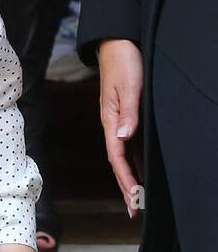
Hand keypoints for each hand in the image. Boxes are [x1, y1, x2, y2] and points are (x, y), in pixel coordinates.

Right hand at [97, 38, 143, 217]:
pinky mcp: (125, 115)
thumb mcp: (129, 86)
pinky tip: (141, 171)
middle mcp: (113, 124)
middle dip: (125, 186)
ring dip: (130, 177)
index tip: (132, 198)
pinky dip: (134, 161)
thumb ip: (127, 113)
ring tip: (137, 199)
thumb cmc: (124, 61)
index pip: (117, 156)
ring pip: (124, 155)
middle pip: (118, 161)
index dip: (125, 178)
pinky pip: (129, 145)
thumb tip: (122, 137)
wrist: (117, 42)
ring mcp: (118, 121)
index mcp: (110, 120)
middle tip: (135, 210)